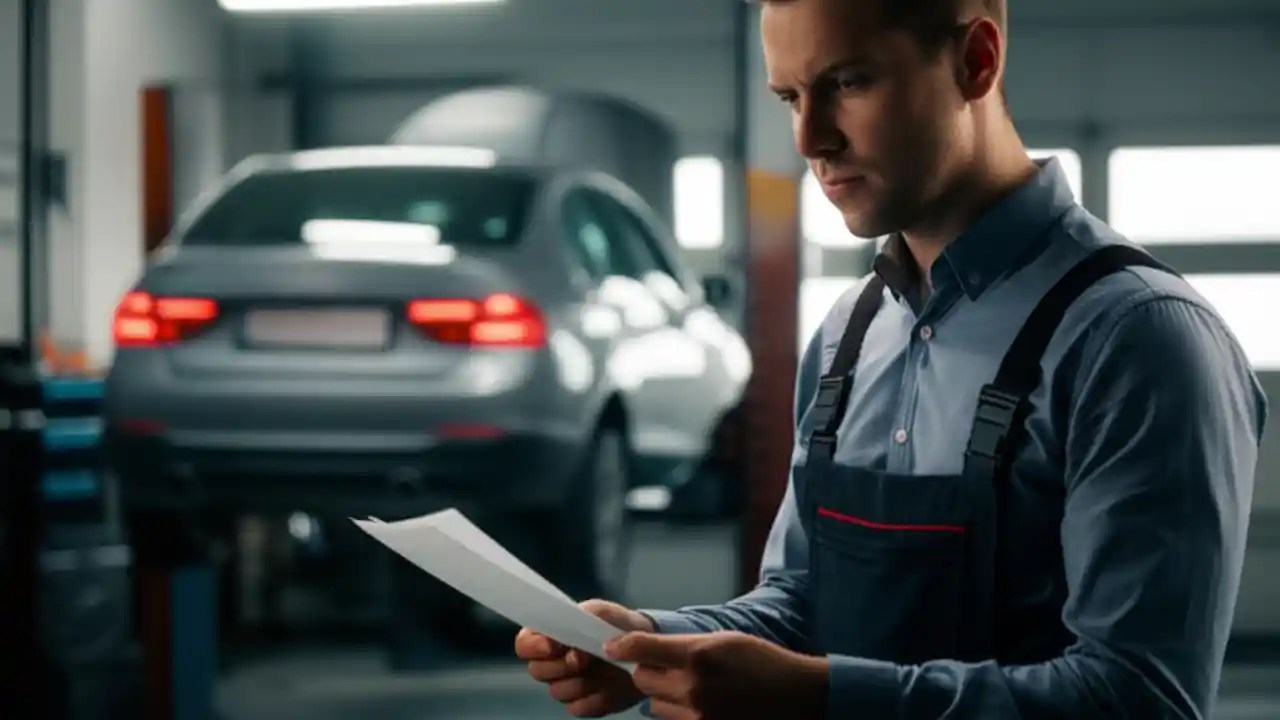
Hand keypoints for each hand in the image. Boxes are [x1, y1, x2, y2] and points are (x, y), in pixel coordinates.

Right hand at [515, 599, 654, 716]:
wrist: (645, 652)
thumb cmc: (617, 626)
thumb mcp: (604, 612)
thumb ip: (586, 613)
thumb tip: (569, 625)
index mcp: (551, 636)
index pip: (525, 644)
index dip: (533, 646)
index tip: (551, 645)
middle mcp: (553, 663)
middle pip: (537, 671)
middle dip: (558, 665)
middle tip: (581, 658)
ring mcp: (568, 685)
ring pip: (557, 691)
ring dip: (577, 682)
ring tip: (598, 670)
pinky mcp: (585, 704)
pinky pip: (577, 708)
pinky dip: (592, 699)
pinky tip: (606, 688)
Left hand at [604, 630, 827, 719]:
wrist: (797, 696)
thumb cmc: (761, 662)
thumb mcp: (724, 641)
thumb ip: (685, 647)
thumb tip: (649, 649)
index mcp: (698, 655)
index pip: (642, 648)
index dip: (621, 647)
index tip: (610, 647)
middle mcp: (694, 686)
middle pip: (643, 679)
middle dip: (648, 672)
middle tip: (664, 668)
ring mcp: (698, 715)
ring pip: (656, 705)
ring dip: (665, 696)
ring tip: (692, 689)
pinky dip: (680, 713)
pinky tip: (701, 705)